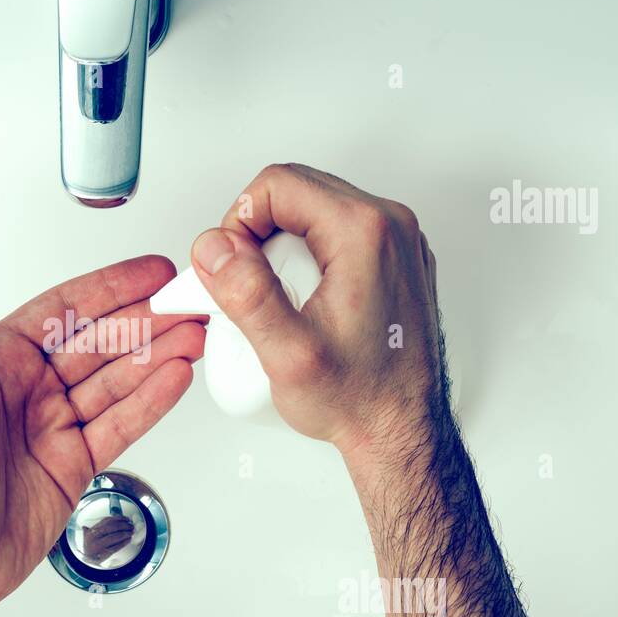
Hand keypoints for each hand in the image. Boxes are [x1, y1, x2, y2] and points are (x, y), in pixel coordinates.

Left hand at [0, 254, 204, 616]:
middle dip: (148, 321)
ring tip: (197, 335)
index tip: (149, 272)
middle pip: (101, 342)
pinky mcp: (73, 465)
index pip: (64, 310)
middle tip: (190, 304)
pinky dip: (152, 401)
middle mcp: (27, 390)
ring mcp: (53, 427)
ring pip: (118, 380)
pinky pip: (121, 424)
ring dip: (158, 355)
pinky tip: (177, 379)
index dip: (110, 288)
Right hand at [189, 164, 442, 464]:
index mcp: (366, 233)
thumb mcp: (287, 353)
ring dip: (282, 246)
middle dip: (259, 233)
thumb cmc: (360, 400)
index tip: (235, 268)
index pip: (278, 183)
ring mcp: (399, 242)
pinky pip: (339, 234)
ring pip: (316, 210)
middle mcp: (391, 227)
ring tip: (278, 300)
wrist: (403, 433)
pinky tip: (304, 303)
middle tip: (252, 287)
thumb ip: (245, 293)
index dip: (240, 221)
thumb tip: (214, 248)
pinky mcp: (396, 261)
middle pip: (297, 190)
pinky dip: (310, 257)